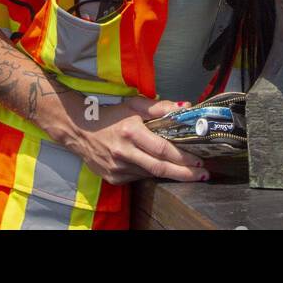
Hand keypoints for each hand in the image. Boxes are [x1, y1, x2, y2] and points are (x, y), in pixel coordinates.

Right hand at [64, 95, 207, 185]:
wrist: (79, 129)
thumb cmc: (110, 115)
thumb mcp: (134, 104)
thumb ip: (160, 107)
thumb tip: (185, 106)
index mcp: (131, 132)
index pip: (162, 149)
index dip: (182, 156)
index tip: (199, 159)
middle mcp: (124, 152)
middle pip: (160, 168)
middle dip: (184, 173)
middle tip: (202, 174)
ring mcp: (118, 168)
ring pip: (150, 174)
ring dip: (170, 173)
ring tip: (187, 171)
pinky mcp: (113, 177)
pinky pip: (138, 177)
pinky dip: (150, 173)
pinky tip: (159, 167)